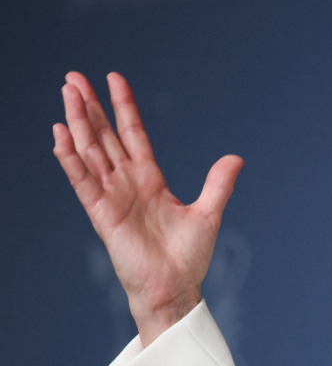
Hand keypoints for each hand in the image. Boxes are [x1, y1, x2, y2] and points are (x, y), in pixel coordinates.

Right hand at [53, 72, 242, 345]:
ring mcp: (111, 196)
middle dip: (89, 106)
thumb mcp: (208, 213)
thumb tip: (235, 157)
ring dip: (77, 122)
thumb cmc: (188, 257)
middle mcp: (126, 183)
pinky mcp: (101, 214)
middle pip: (104, 135)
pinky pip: (83, 181)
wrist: (174, 288)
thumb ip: (218, 184)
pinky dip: (70, 159)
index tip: (113, 78)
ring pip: (89, 151)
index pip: (132, 133)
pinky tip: (60, 135)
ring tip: (66, 93)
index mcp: (150, 179)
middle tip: (73, 76)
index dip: (123, 106)